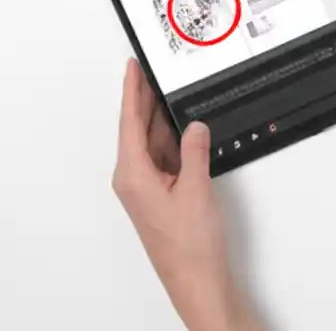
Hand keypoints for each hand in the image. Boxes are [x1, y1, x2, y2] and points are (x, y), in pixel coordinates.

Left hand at [113, 59, 258, 330]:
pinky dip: (175, 141)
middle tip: (154, 73)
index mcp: (133, 174)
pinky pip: (166, 158)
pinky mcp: (163, 194)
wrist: (197, 275)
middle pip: (139, 130)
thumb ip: (195, 151)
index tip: (132, 69)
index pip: (129, 122)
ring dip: (164, 121)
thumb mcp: (195, 188)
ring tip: (173, 94)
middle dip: (147, 101)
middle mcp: (135, 178)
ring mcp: (149, 187)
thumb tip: (194, 126)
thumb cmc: (189, 242)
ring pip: (154, 143)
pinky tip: (186, 130)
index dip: (132, 92)